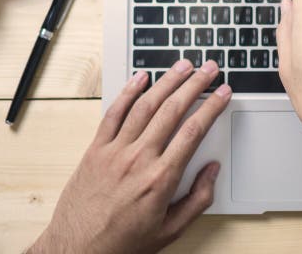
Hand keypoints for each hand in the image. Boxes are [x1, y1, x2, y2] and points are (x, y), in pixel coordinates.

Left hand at [30, 59, 231, 253]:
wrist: (77, 251)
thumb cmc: (123, 243)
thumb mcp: (170, 231)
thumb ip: (198, 199)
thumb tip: (212, 170)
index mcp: (161, 179)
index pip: (194, 131)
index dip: (213, 107)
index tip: (224, 93)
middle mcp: (139, 159)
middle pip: (173, 110)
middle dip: (195, 85)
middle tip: (209, 69)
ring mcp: (115, 151)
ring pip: (145, 105)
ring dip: (166, 81)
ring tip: (182, 65)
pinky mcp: (95, 150)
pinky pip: (114, 113)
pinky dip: (128, 92)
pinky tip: (141, 77)